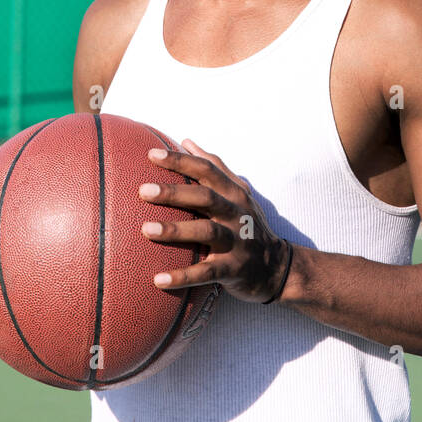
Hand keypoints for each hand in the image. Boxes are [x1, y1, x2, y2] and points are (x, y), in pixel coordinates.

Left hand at [138, 138, 292, 304]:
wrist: (277, 267)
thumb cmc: (249, 225)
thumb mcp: (238, 193)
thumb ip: (215, 167)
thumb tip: (187, 141)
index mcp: (234, 193)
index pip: (207, 170)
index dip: (181, 160)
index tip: (152, 155)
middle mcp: (236, 213)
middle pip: (205, 197)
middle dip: (174, 192)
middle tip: (143, 190)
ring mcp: (237, 241)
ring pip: (206, 231)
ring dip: (175, 230)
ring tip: (145, 229)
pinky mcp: (234, 268)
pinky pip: (207, 271)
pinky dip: (183, 275)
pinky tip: (158, 279)